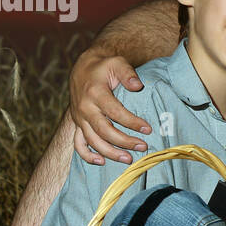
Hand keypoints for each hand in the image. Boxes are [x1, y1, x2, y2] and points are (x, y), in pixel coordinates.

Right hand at [70, 48, 150, 163]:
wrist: (82, 69)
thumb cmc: (104, 67)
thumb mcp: (117, 63)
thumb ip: (128, 74)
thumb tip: (138, 86)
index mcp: (95, 93)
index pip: (115, 112)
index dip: (132, 122)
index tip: (148, 129)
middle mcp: (84, 108)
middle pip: (104, 130)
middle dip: (124, 141)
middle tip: (143, 146)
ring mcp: (79, 118)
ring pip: (92, 141)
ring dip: (110, 152)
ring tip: (128, 159)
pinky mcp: (77, 124)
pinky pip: (78, 144)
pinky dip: (87, 155)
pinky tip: (101, 162)